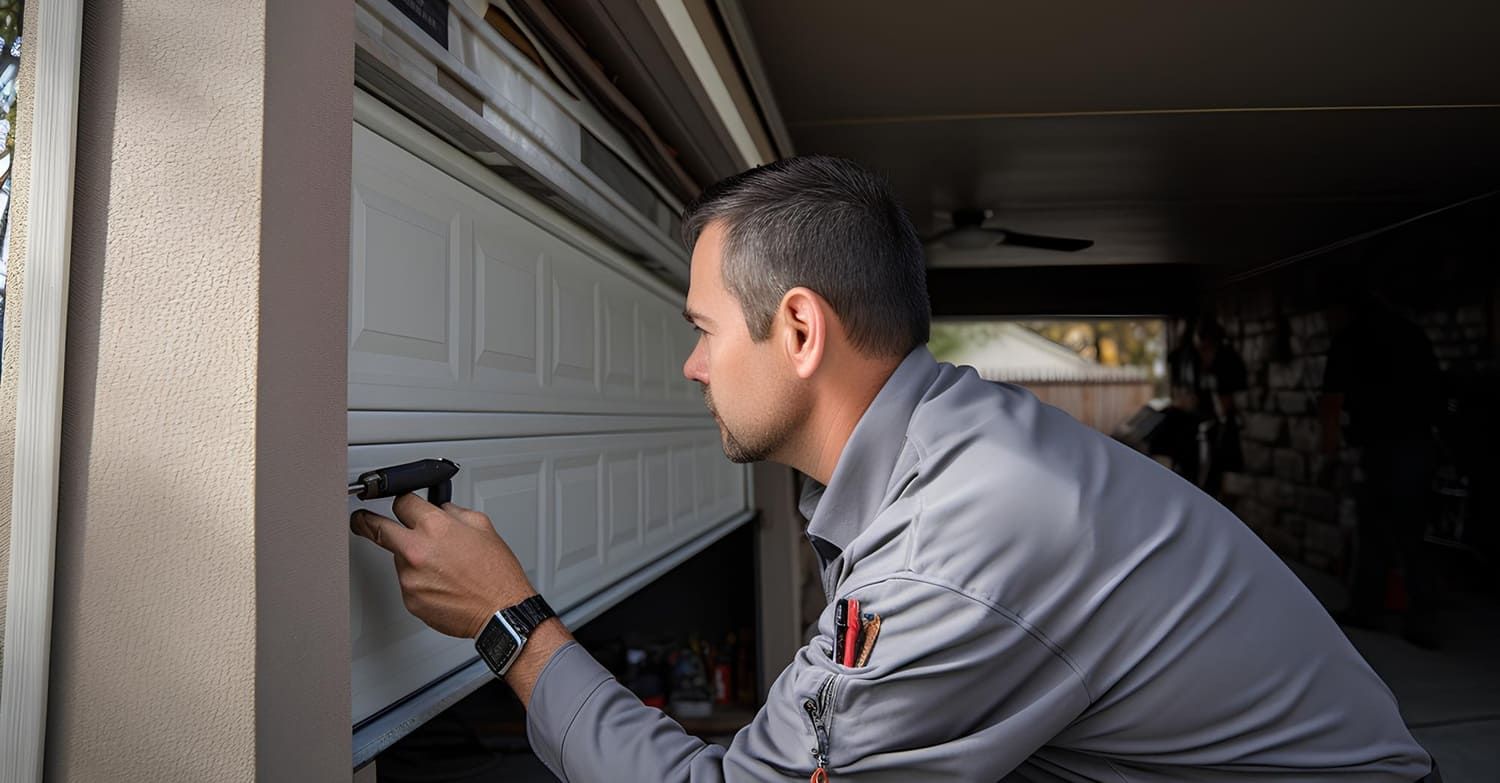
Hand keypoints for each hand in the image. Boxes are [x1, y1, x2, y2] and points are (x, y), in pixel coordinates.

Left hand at [351, 495, 532, 638]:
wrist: (501, 611)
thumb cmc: (496, 574)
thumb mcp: (482, 527)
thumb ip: (455, 513)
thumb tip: (441, 509)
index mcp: (435, 527)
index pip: (402, 503)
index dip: (403, 502)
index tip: (398, 505)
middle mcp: (416, 551)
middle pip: (377, 529)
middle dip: (365, 522)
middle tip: (360, 521)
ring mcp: (409, 577)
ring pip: (399, 559)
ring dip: (413, 560)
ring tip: (444, 569)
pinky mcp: (410, 599)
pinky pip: (408, 584)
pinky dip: (421, 583)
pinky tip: (443, 585)